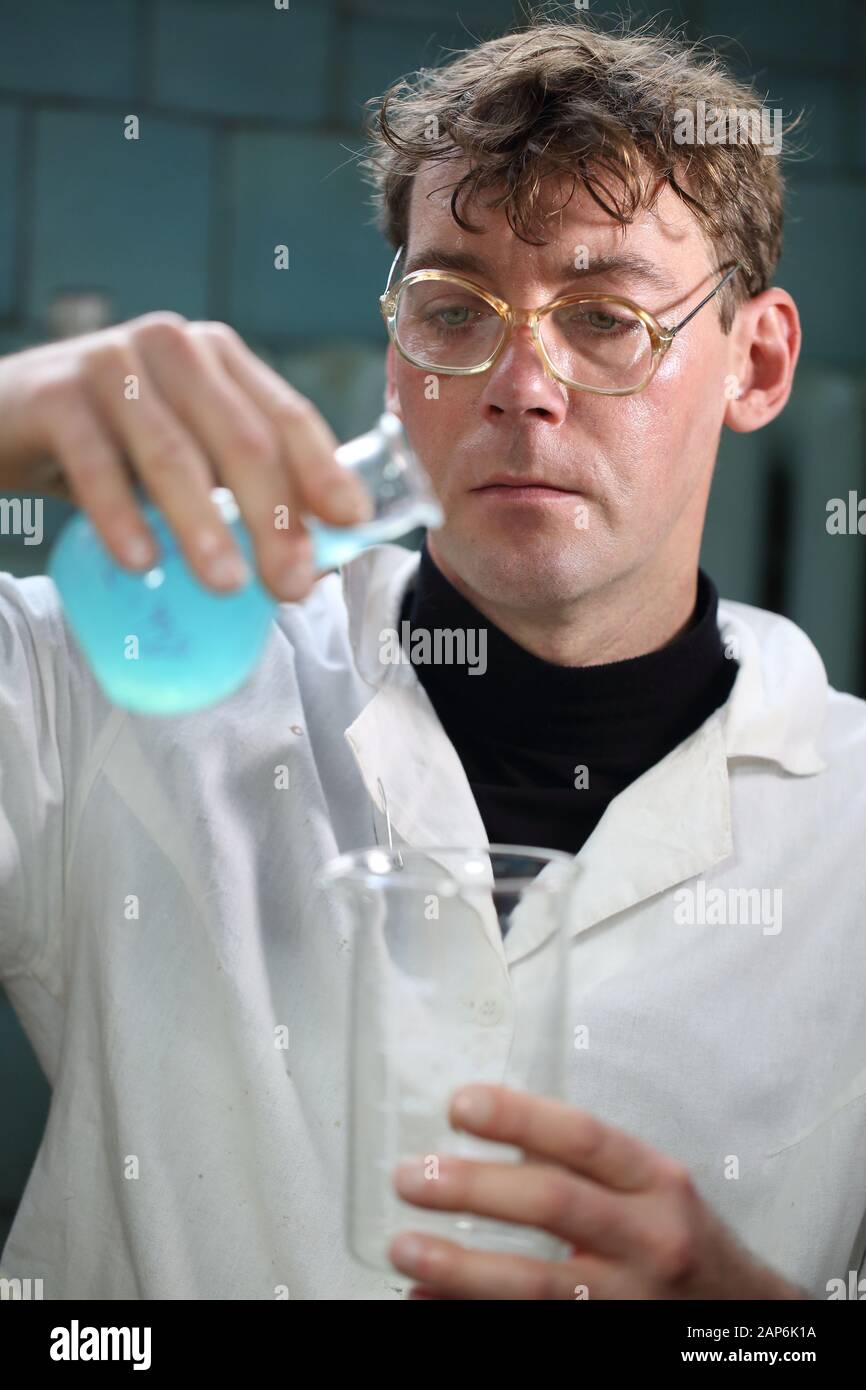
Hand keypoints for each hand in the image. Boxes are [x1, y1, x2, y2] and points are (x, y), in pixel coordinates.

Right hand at [0, 314, 371, 599]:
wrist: (5, 415)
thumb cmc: (112, 444)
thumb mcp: (186, 456)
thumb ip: (241, 493)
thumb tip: (314, 567)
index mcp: (221, 358)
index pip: (288, 416)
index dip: (325, 473)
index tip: (352, 527)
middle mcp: (175, 348)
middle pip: (242, 441)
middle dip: (275, 519)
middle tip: (290, 586)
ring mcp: (114, 364)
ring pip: (175, 454)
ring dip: (204, 526)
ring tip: (226, 585)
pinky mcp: (57, 393)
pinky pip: (97, 463)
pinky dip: (121, 517)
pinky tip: (141, 562)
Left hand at [388, 1084, 809, 1299]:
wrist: (742, 1320)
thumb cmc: (680, 1241)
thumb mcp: (651, 1190)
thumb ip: (585, 1165)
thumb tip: (484, 1139)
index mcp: (655, 1182)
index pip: (583, 1137)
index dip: (518, 1116)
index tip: (459, 1104)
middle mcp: (648, 1239)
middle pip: (553, 1205)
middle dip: (474, 1188)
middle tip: (410, 1176)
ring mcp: (628, 1301)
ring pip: (536, 1284)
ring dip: (459, 1267)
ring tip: (402, 1248)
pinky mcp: (608, 1341)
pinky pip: (533, 1329)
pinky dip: (471, 1315)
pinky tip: (425, 1300)